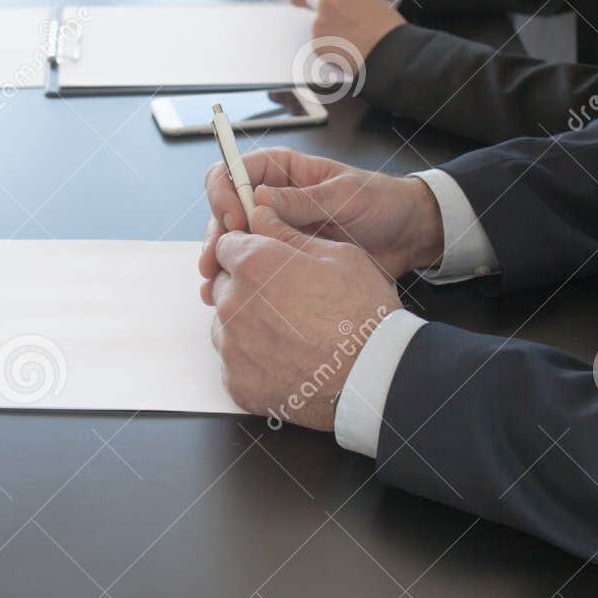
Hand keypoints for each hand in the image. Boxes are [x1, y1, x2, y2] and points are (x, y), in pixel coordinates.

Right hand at [200, 147, 443, 285]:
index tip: (234, 219)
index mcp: (283, 171)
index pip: (234, 171)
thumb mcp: (345, 196)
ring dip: (219, 260)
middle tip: (215, 260)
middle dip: (216, 234)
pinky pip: (252, 265)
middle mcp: (272, 198)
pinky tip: (226, 294)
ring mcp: (275, 229)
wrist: (407, 235)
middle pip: (224, 209)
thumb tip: (258, 201)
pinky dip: (236, 278)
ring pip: (232, 241)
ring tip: (212, 284)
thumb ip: (303, 201)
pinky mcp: (284, 256)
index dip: (224, 193)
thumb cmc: (381, 203)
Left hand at [210, 203, 401, 429]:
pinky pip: (234, 362)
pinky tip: (286, 359)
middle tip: (286, 299)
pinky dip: (253, 360)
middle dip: (246, 286)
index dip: (248, 250)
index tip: (264, 261)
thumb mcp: (339, 256)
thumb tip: (262, 215)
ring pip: (226, 325)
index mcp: (254, 265)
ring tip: (289, 333)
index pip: (226, 245)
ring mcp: (232, 348)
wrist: (374, 378)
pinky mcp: (237, 382)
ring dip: (247, 324)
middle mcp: (233, 304)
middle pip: (223, 285)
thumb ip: (289, 234)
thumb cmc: (364, 316)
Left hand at [298, 0, 405, 59]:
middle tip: (343, 15)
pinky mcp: (316, 43)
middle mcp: (325, 1)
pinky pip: (320, 40)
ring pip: (318, 21)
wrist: (389, 55)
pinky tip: (348, 47)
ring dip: (329, 26)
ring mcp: (318, 23)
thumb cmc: (387, 28)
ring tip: (352, 36)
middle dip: (321, 2)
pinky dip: (330, 43)